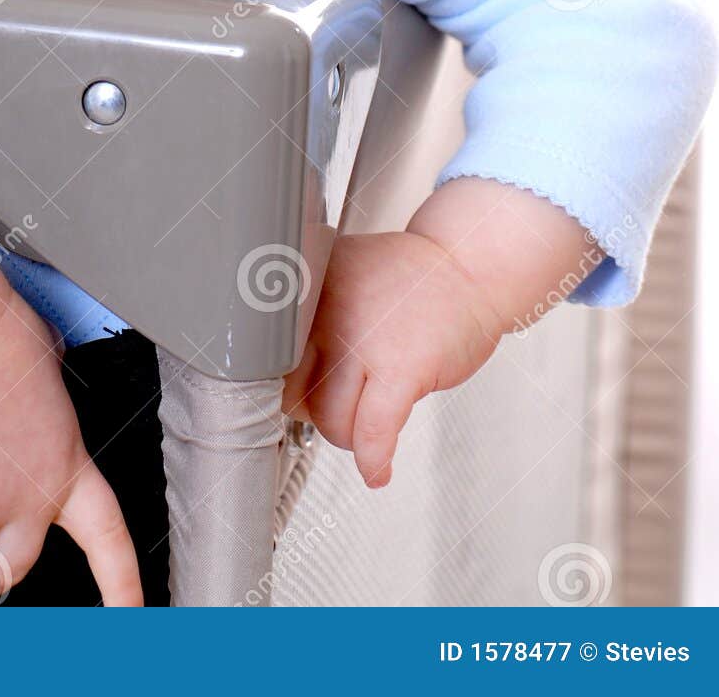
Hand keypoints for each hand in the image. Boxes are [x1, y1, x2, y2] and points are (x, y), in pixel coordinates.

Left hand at [282, 178, 600, 489]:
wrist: (468, 265)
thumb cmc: (409, 278)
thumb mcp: (341, 275)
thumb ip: (309, 316)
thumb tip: (282, 373)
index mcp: (308, 287)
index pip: (267, 356)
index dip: (280, 385)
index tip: (293, 397)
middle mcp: (327, 310)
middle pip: (294, 393)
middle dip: (311, 413)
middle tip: (333, 410)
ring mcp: (362, 340)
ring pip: (331, 419)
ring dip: (347, 436)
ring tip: (365, 430)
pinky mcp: (400, 368)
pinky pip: (373, 432)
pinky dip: (374, 460)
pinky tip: (378, 469)